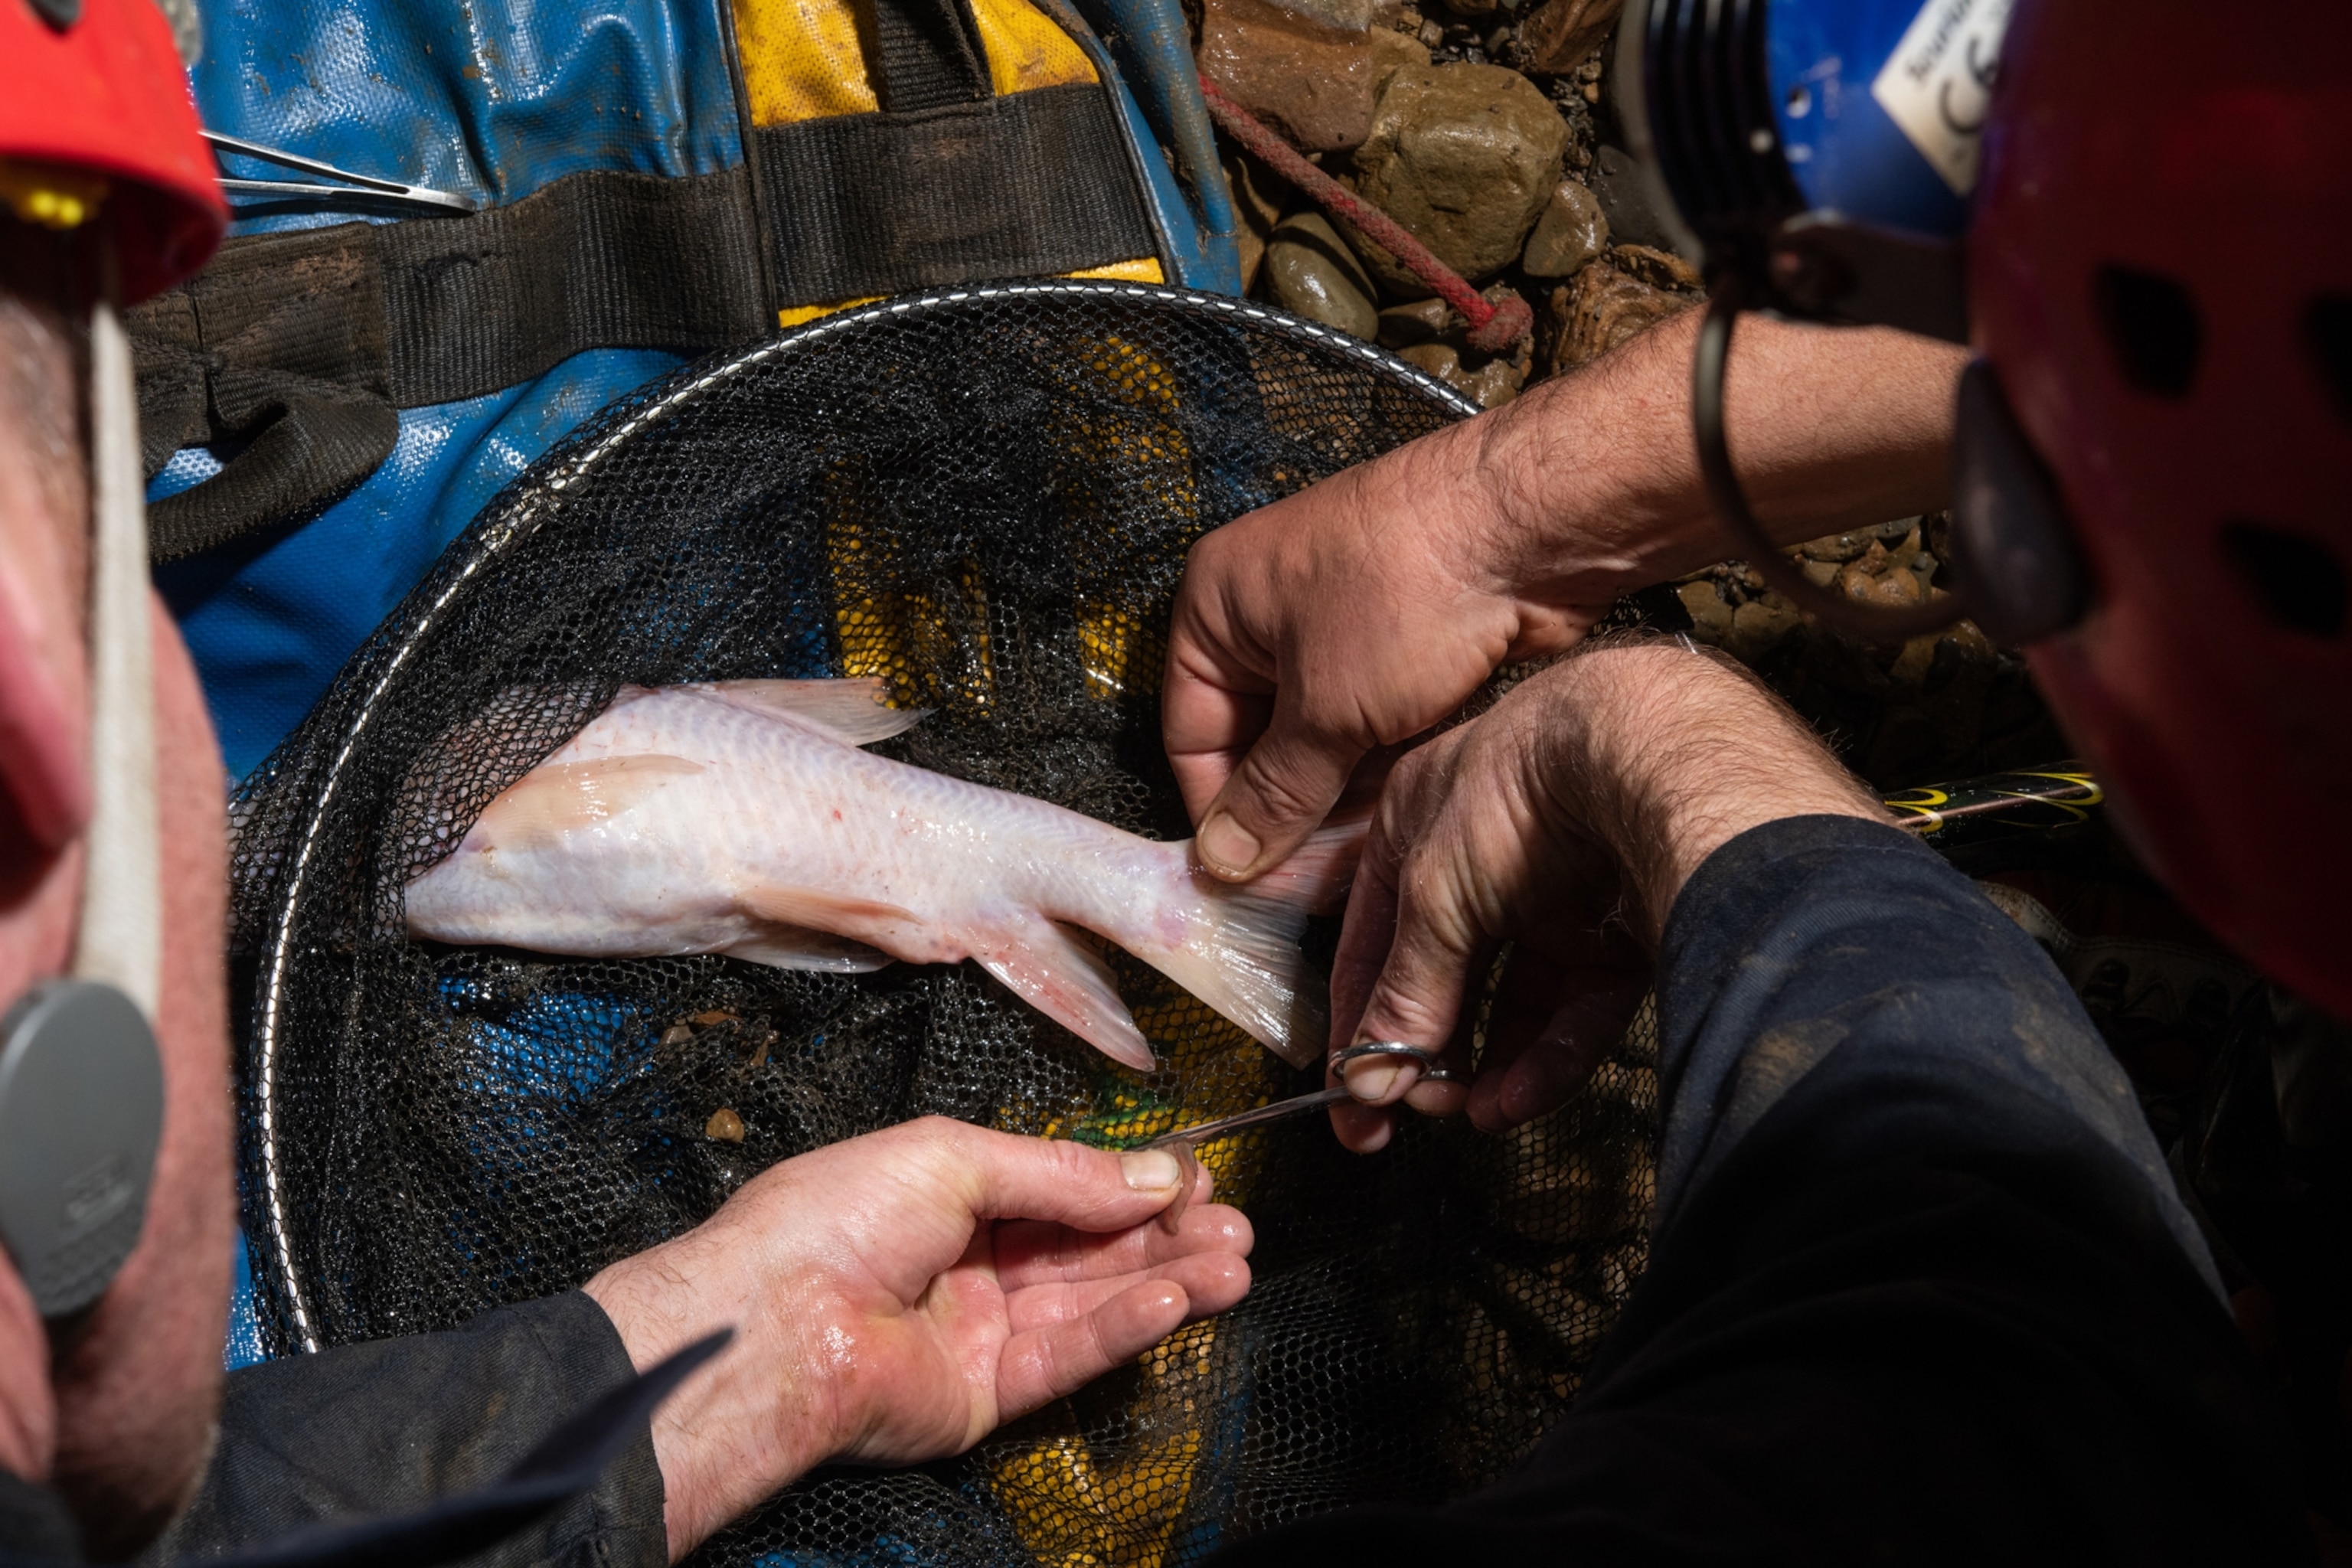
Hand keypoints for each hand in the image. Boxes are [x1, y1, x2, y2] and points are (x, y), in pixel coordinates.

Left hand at [582, 1118, 1250, 1560]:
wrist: (771, 1321)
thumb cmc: (833, 1219)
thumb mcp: (954, 1156)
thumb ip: (1063, 1172)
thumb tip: (1154, 1172)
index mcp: (955, 1193)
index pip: (1067, 1188)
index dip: (1135, 1184)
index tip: (1198, 1179)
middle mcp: (973, 1262)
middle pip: (1092, 1249)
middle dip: (1168, 1236)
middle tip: (1236, 1226)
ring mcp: (980, 1331)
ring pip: (1092, 1304)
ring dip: (1166, 1282)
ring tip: (1234, 1263)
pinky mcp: (984, 1397)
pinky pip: (1065, 1359)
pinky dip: (1123, 1329)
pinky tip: (1174, 1300)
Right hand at [1164, 313, 1965, 882]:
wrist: (1564, 506)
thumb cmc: (1428, 585)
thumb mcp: (1339, 708)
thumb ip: (1285, 796)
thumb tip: (1235, 872)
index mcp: (1224, 603)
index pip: (1189, 737)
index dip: (1224, 821)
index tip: (1263, 892)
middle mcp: (1283, 605)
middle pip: (1265, 743)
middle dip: (1299, 821)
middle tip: (1332, 906)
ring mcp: (1359, 617)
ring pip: (1337, 741)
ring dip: (1359, 805)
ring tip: (1391, 874)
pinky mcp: (1435, 631)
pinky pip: (1395, 724)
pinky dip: (1406, 771)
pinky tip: (1435, 819)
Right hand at [1325, 640, 1887, 1152]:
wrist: (1648, 754)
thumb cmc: (1517, 791)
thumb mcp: (1434, 895)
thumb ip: (1406, 989)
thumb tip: (1373, 1077)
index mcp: (1418, 825)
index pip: (1370, 940)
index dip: (1356, 1018)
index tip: (1350, 1095)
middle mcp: (1487, 857)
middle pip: (1446, 972)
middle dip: (1428, 1049)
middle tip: (1412, 1114)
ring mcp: (1559, 892)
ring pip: (1518, 998)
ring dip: (1489, 1062)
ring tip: (1470, 1114)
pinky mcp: (1622, 926)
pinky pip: (1579, 1005)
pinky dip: (1549, 1056)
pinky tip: (1518, 1099)